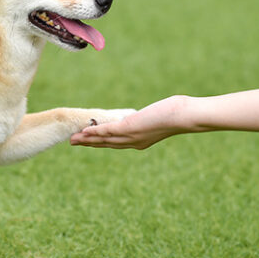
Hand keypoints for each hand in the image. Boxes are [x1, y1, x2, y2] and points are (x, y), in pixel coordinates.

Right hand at [70, 96, 188, 148]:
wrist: (185, 117)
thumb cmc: (178, 114)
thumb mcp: (161, 117)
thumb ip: (153, 117)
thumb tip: (155, 113)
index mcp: (140, 141)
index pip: (117, 143)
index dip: (101, 142)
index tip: (89, 141)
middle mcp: (134, 142)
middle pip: (107, 144)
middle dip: (90, 144)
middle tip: (74, 142)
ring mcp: (131, 136)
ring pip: (104, 140)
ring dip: (88, 140)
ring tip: (73, 139)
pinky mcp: (130, 127)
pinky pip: (108, 131)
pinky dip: (95, 132)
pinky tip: (84, 131)